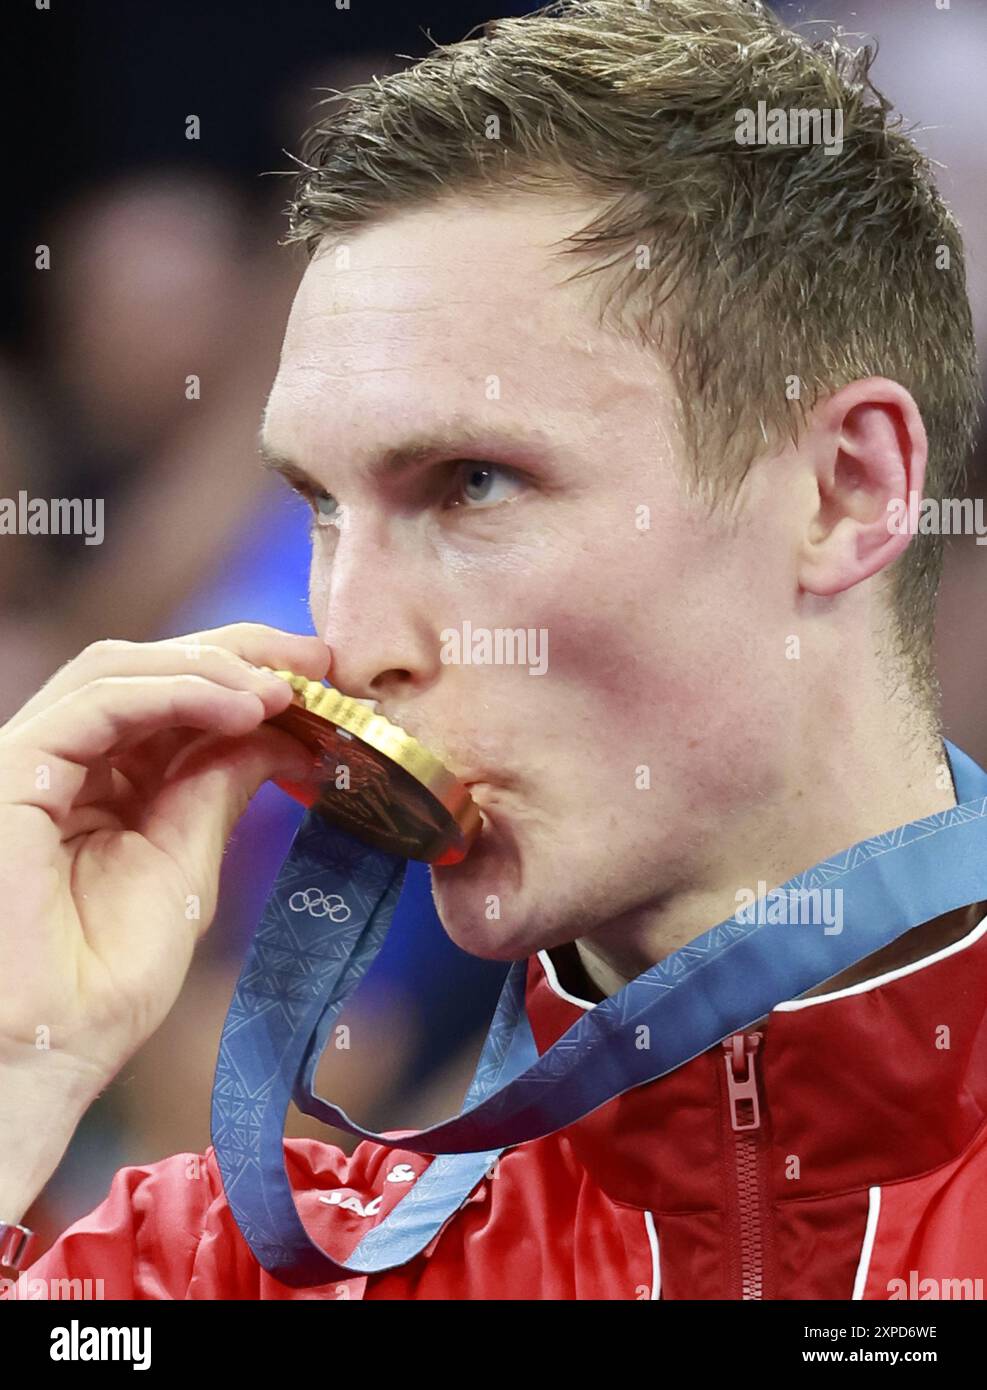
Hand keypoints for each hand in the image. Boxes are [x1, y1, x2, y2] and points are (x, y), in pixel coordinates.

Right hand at [0, 623, 328, 1090]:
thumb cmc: (102, 987)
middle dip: (237, 653)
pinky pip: (98, 702)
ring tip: (285, 691)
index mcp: (98, 786)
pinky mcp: (12, 770)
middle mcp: (61, 763)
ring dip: (213, 668)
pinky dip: (176, 693)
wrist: (43, 1057)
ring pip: (118, 668)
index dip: (241, 673)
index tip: (320, 672)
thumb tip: (279, 728)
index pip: (169, 699)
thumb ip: (216, 788)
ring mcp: (30, 761)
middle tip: (317, 660)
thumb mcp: (185, 865)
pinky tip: (242, 708)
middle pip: (145, 667)